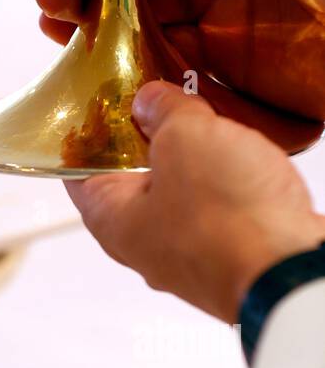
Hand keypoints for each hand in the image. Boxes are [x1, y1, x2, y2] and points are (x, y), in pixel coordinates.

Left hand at [68, 82, 324, 321]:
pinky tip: (239, 151)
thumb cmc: (227, 219)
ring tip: (205, 116)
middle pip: (132, 178)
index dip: (85, 132)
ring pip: (181, 191)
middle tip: (158, 96)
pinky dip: (225, 177)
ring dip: (192, 155)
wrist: (290, 271)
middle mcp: (145, 244)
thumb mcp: (184, 137)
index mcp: (111, 220)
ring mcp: (190, 252)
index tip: (95, 101)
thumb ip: (163, 110)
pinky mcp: (233, 252)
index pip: (77, 170)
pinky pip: (219, 206)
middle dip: (145, 136)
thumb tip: (151, 100)